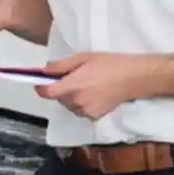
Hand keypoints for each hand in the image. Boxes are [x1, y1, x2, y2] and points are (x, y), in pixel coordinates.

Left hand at [36, 52, 164, 119]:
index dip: (41, 87)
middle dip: (60, 89)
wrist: (133, 78)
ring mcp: (85, 112)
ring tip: (85, 84)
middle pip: (58, 98)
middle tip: (72, 77)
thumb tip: (45, 71)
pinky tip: (93, 93)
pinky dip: (81, 103)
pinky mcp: (94, 117)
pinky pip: (80, 110)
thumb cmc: (109, 64)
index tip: (40, 82)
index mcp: (72, 86)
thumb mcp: (84, 58)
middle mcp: (77, 102)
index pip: (47, 92)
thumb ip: (62, 65)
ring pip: (69, 105)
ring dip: (70, 97)